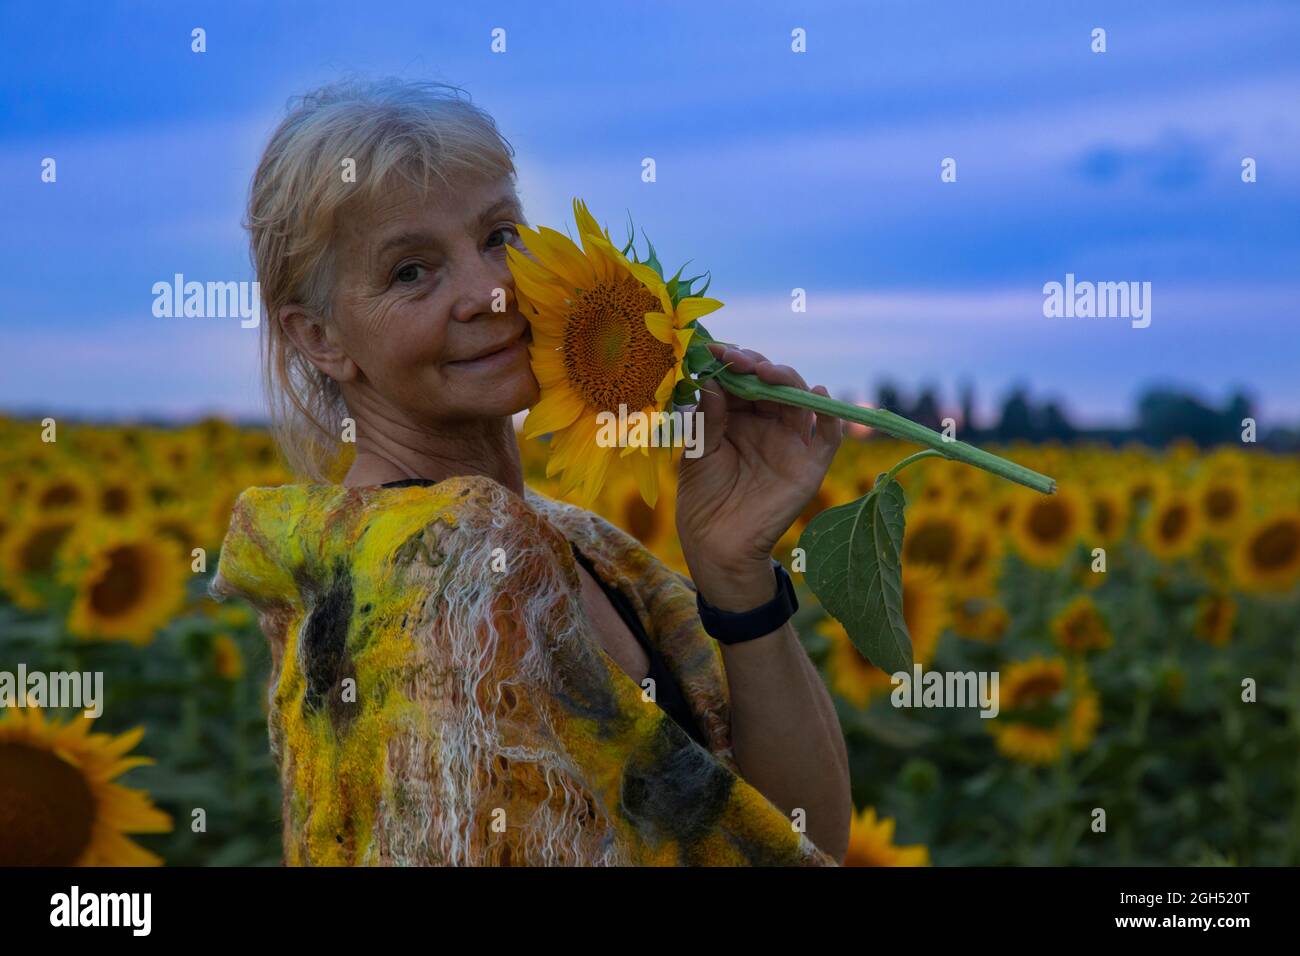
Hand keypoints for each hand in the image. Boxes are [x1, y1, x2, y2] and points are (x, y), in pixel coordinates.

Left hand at [676, 343, 842, 610]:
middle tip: (737, 360)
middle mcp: (768, 423)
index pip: (742, 378)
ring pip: (799, 399)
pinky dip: (829, 415)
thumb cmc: (703, 496)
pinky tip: (818, 395)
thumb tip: (713, 382)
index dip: (731, 362)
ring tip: (765, 372)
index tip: (712, 350)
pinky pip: (828, 436)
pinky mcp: (810, 464)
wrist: (716, 543)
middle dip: (757, 365)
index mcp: (738, 416)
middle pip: (772, 382)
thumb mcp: (698, 452)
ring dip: (786, 379)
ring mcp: (791, 441)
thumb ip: (709, 418)